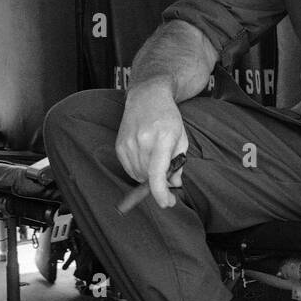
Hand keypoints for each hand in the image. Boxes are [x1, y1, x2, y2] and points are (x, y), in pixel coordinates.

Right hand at [116, 82, 188, 208]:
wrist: (147, 97)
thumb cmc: (168, 118)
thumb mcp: (181, 139)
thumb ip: (178, 164)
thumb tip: (173, 185)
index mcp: (163, 138)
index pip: (157, 174)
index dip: (161, 194)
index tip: (167, 203)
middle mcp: (143, 140)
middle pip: (149, 177)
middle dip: (159, 182)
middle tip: (168, 172)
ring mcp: (128, 142)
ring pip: (138, 175)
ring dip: (148, 176)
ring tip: (156, 158)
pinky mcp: (119, 145)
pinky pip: (129, 169)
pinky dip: (138, 170)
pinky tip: (145, 157)